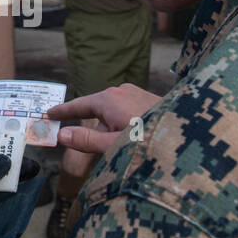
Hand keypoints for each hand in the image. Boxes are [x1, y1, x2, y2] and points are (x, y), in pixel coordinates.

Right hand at [48, 83, 162, 156]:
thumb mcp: (113, 145)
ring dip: (113, 129)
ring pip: (114, 112)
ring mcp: (138, 92)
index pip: (78, 105)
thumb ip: (86, 140)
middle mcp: (122, 90)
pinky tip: (136, 140)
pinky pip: (128, 111)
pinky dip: (125, 125)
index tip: (48, 114)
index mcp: (108, 99)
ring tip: (125, 147)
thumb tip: (62, 136)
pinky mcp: (150, 98)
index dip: (63, 111)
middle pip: (97, 110)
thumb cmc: (150, 141)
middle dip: (94, 128)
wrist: (189, 133)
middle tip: (96, 145)